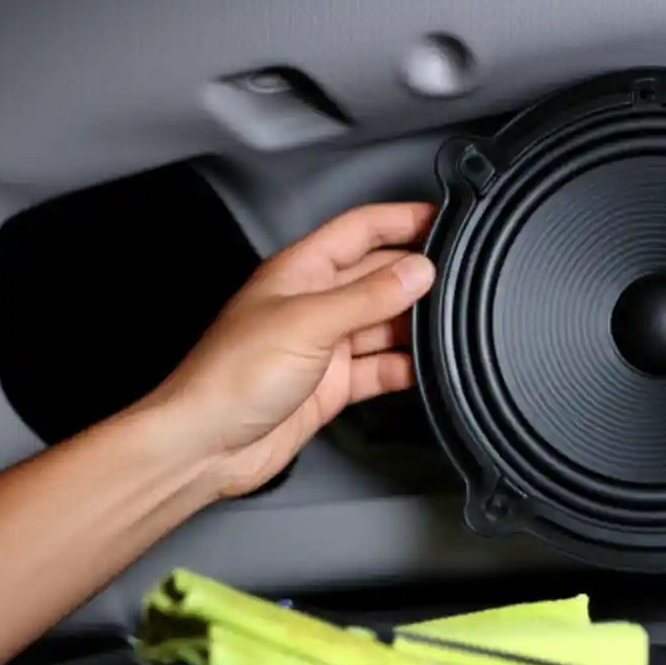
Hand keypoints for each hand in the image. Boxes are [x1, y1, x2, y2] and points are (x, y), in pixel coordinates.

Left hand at [149, 203, 436, 497]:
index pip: (361, 229)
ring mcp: (325, 344)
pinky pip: (381, 367)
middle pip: (378, 275)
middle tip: (460, 280)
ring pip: (384, 323)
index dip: (402, 219)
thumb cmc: (230, 377)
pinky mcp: (332, 384)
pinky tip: (428, 367)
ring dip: (415, 324)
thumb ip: (368, 297)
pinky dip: (406, 367)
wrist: (205, 445)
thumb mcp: (308, 324)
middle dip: (416, 275)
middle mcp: (315, 302)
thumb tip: (418, 271)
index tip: (444, 220)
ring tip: (452, 324)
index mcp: (300, 271)